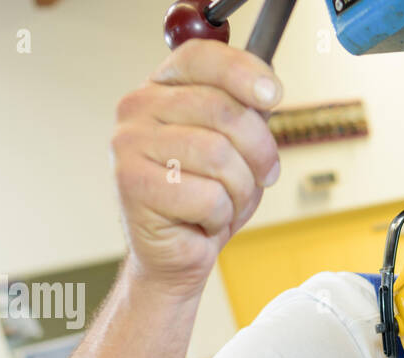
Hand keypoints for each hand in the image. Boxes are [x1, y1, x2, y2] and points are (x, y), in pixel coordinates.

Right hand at [111, 39, 281, 298]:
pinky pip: (207, 195)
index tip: (274, 96)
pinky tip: (204, 220)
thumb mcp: (235, 148)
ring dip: (240, 189)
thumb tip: (267, 89)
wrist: (175, 253)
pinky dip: (220, 215)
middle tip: (265, 175)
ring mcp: (129, 144)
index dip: (244, 71)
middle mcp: (137, 108)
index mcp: (160, 88)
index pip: (201, 57)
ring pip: (219, 156)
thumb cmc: (205, 199)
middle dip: (259, 150)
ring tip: (228, 202)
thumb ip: (246, 113)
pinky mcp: (133, 184)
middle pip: (223, 110)